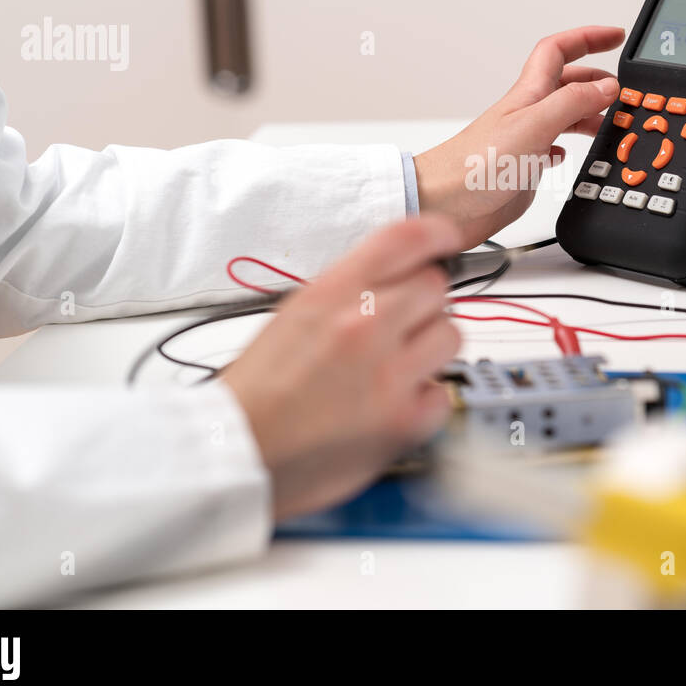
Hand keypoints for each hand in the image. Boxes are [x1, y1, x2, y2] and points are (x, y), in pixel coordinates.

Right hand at [221, 216, 462, 519]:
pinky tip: (395, 405)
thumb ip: (349, 292)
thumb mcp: (294, 315)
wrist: (234, 453)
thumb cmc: (257, 390)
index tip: (448, 240)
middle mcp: (365, 324)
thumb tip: (397, 280)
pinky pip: (443, 393)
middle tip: (404, 326)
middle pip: (436, 287)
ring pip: (451, 335)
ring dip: (430, 349)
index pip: (406, 238)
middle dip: (424, 304)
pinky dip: (425, 400)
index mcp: (332, 292)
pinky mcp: (403, 421)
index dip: (438, 233)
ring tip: (398, 368)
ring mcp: (389, 374)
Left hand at [413, 25, 623, 246]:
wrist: (445, 203)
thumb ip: (572, 102)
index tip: (616, 36)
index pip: (559, 49)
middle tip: (623, 88)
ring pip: (564, 114)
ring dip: (590, 112)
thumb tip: (607, 86)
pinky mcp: (524, 166)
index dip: (588, 37)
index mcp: (529, 94)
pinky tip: (571, 152)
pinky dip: (569, 144)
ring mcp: (527, 139)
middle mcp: (529, 112)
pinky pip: (552, 145)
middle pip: (567, 81)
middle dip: (597, 78)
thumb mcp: (533, 125)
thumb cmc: (475, 165)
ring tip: (612, 119)